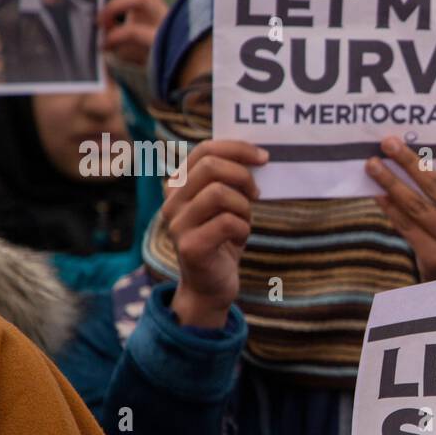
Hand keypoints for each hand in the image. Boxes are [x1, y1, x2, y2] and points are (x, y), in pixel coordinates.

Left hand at [95, 0, 167, 66]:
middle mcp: (157, 6)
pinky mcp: (159, 42)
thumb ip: (116, 9)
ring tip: (99, 21)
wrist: (169, 77)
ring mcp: (161, 22)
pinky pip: (134, 32)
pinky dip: (114, 36)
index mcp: (149, 2)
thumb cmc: (144, 50)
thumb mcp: (128, 25)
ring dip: (114, 5)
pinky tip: (104, 46)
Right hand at [163, 140, 263, 327]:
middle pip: (210, 166)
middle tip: (256, 193)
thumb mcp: (226, 205)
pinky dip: (243, 229)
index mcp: (179, 186)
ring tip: (243, 221)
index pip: (204, 150)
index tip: (263, 157)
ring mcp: (177, 224)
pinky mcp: (189, 246)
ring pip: (219, 193)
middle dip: (243, 176)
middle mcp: (172, 201)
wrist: (211, 286)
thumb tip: (258, 156)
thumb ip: (230, 181)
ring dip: (243, 207)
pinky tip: (238, 241)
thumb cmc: (223, 240)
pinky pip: (227, 223)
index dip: (236, 148)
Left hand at [366, 136, 435, 280]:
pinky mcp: (434, 260)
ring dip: (391, 182)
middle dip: (409, 162)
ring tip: (373, 164)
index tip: (427, 154)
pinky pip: (407, 227)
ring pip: (417, 206)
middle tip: (388, 143)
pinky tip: (378, 193)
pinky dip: (390, 208)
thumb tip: (434, 162)